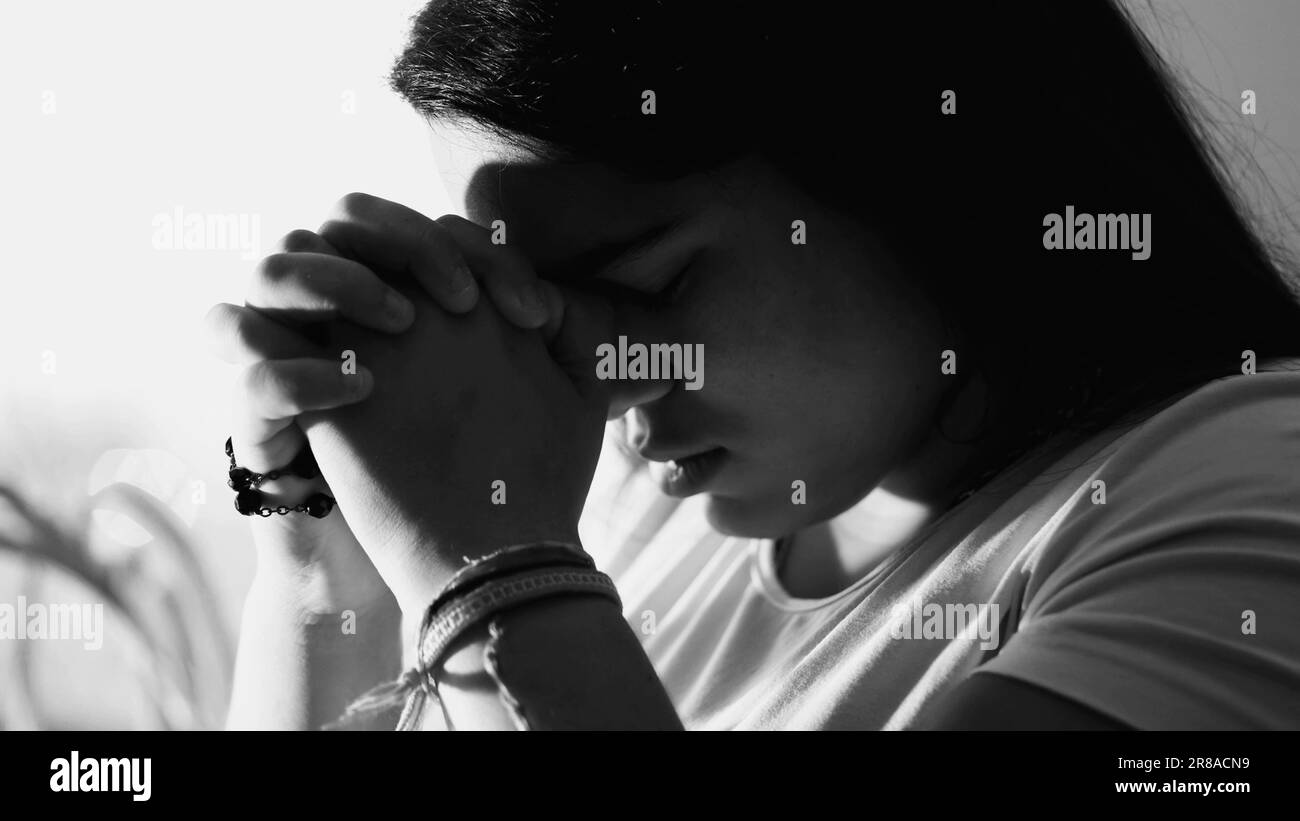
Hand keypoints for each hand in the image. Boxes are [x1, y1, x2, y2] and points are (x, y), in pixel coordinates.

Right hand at [205, 195, 563, 611]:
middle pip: (344, 220)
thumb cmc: (498, 477)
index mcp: (410, 299)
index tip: (534, 314)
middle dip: (403, 242)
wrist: (444, 570)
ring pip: (273, 271)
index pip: (422, 225)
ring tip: (401, 325)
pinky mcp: (265, 423)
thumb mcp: (543, 408)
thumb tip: (558, 303)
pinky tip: (361, 390)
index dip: (480, 251)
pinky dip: (296, 369)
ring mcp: (298, 361)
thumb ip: (554, 346)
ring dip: (335, 280)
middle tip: (462, 301)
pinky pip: (252, 370)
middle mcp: (348, 317)